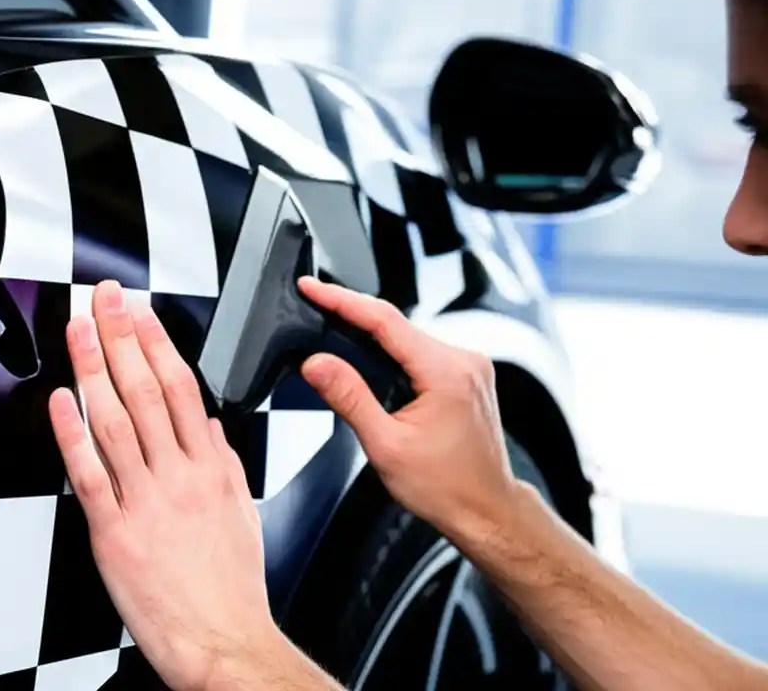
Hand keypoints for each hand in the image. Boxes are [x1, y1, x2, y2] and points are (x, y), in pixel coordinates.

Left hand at [48, 281, 280, 690]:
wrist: (223, 641)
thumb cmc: (230, 586)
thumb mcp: (241, 513)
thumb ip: (223, 463)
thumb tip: (211, 428)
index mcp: (211, 467)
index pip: (181, 387)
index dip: (155, 342)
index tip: (138, 310)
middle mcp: (179, 476)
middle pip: (146, 390)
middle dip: (122, 336)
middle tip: (103, 298)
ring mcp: (146, 502)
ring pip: (115, 421)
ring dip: (94, 369)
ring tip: (79, 330)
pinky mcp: (115, 532)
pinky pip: (91, 474)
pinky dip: (73, 434)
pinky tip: (61, 403)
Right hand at [296, 277, 522, 540]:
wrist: (485, 511)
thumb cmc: (447, 487)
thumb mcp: (385, 445)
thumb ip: (349, 398)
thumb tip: (318, 364)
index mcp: (446, 372)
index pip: (384, 320)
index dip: (342, 300)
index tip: (313, 288)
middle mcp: (464, 361)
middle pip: (397, 322)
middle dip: (352, 311)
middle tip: (314, 301)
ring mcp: (469, 367)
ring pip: (409, 335)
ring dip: (372, 331)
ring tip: (333, 322)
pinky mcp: (466, 375)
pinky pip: (422, 349)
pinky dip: (393, 348)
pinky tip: (371, 352)